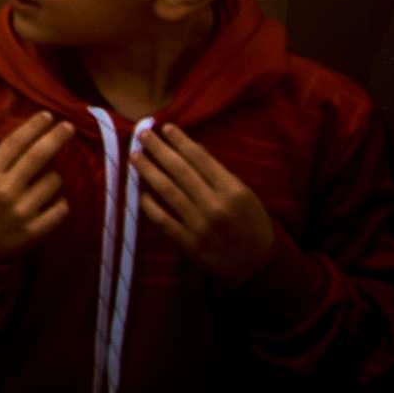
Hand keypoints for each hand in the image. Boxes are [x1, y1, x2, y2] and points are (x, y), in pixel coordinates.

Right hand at [0, 111, 73, 261]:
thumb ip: (3, 161)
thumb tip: (36, 138)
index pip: (15, 143)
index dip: (34, 127)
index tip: (48, 116)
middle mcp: (4, 190)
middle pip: (38, 156)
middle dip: (56, 137)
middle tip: (68, 127)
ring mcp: (21, 211)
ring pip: (54, 181)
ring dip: (54, 178)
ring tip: (42, 185)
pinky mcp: (34, 231)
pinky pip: (62, 208)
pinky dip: (60, 203)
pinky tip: (51, 204)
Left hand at [132, 124, 275, 284]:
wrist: (258, 265)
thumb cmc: (250, 222)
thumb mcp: (244, 194)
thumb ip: (219, 172)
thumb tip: (192, 146)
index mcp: (233, 191)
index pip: (201, 159)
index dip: (181, 141)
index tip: (165, 127)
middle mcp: (216, 206)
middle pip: (181, 171)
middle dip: (159, 149)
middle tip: (142, 134)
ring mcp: (201, 226)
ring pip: (168, 192)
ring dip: (148, 171)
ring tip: (135, 156)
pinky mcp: (190, 245)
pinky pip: (163, 220)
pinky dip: (150, 205)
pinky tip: (141, 192)